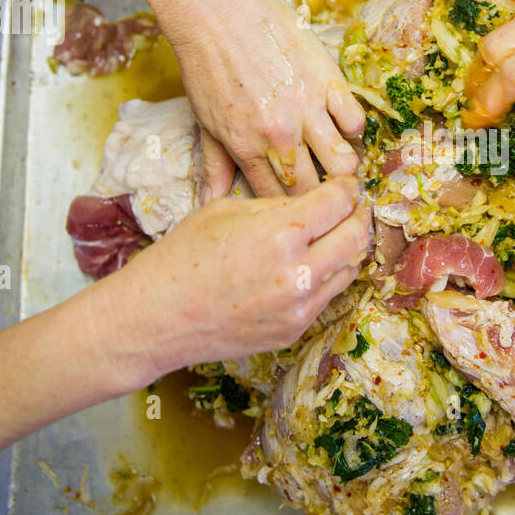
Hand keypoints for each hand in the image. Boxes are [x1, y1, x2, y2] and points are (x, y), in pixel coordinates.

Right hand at [89, 176, 371, 384]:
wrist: (156, 318)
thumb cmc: (182, 256)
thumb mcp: (227, 210)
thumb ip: (277, 205)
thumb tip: (313, 200)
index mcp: (281, 233)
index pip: (340, 202)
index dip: (347, 188)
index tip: (345, 184)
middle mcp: (299, 272)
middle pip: (357, 235)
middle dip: (358, 215)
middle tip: (350, 207)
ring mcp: (300, 307)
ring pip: (350, 268)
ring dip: (348, 247)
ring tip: (334, 233)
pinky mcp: (295, 330)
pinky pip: (328, 295)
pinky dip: (328, 275)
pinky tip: (312, 263)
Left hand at [149, 0, 366, 197]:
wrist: (215, 11)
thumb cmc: (206, 63)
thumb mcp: (205, 122)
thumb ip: (215, 166)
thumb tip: (213, 202)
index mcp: (248, 149)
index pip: (279, 201)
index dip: (293, 210)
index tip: (301, 209)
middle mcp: (281, 135)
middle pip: (314, 189)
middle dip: (323, 197)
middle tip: (330, 193)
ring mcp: (307, 108)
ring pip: (343, 161)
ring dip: (344, 168)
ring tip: (342, 164)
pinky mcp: (327, 80)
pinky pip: (354, 119)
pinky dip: (353, 127)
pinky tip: (343, 124)